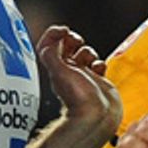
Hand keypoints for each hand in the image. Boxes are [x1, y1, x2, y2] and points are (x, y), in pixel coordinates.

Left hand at [35, 25, 120, 140]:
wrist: (98, 117)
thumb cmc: (79, 98)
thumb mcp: (59, 72)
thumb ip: (51, 54)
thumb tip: (52, 40)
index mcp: (56, 68)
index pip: (47, 45)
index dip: (54, 34)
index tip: (63, 30)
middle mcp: (67, 71)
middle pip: (66, 47)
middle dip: (73, 40)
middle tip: (77, 41)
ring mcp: (82, 76)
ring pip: (84, 54)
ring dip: (88, 51)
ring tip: (89, 60)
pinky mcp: (97, 81)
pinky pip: (98, 65)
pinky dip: (99, 63)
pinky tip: (98, 70)